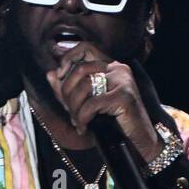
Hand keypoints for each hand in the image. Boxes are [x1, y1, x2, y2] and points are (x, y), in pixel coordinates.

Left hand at [46, 48, 161, 163]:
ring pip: (84, 86)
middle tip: (69, 111)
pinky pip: (92, 103)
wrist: (138, 141)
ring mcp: (122, 80)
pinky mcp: (124, 95)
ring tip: (77, 122)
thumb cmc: (113, 122)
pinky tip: (84, 128)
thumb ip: (69, 89)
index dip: (68, 57)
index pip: (85, 48)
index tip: (59, 74)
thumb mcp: (87, 104)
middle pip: (80, 69)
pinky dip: (83, 117)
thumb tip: (50, 74)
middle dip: (67, 92)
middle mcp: (118, 68)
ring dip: (74, 108)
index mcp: (110, 66)